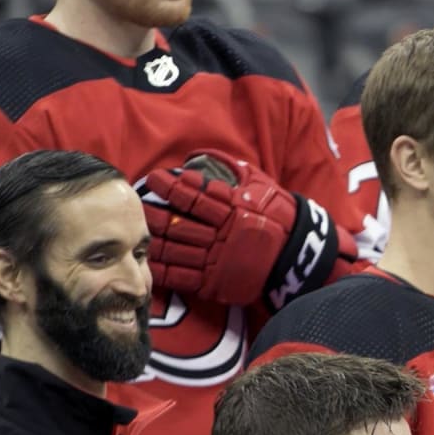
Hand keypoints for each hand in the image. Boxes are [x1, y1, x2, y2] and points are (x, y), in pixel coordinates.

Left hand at [142, 149, 348, 309]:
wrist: (297, 256)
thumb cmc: (278, 215)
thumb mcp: (261, 185)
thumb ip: (233, 169)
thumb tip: (202, 153)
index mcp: (232, 211)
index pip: (195, 198)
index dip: (171, 188)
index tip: (154, 179)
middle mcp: (221, 235)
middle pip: (179, 224)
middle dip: (154, 214)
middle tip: (136, 205)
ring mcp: (217, 260)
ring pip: (176, 250)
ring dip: (153, 240)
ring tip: (136, 229)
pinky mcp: (215, 282)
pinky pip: (183, 276)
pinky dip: (163, 271)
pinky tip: (147, 262)